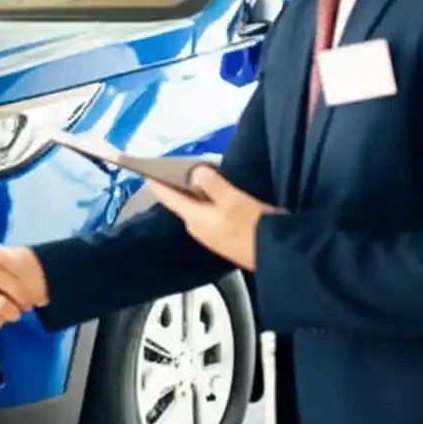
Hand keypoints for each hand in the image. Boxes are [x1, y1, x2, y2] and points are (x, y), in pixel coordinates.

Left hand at [148, 165, 276, 270]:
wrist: (275, 255)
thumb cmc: (251, 225)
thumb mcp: (231, 199)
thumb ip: (211, 184)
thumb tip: (195, 172)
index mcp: (194, 219)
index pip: (169, 198)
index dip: (158, 184)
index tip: (147, 174)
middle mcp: (197, 229)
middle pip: (182, 204)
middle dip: (179, 187)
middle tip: (178, 168)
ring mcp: (210, 237)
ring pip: (196, 210)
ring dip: (195, 196)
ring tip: (198, 178)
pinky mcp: (223, 240)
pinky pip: (208, 217)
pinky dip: (207, 204)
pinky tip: (216, 197)